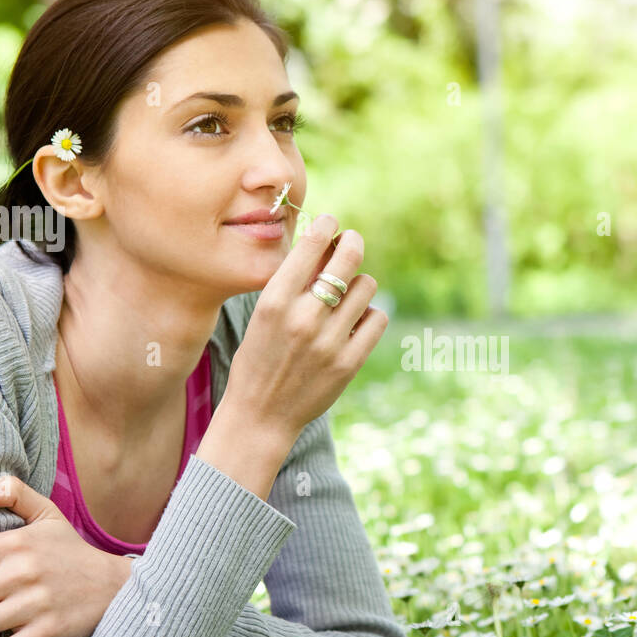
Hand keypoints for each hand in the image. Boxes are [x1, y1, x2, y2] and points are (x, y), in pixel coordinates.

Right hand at [222, 214, 387, 437]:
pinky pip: (377, 319)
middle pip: (347, 259)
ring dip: (360, 285)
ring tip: (348, 294)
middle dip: (352, 243)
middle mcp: (303, 318)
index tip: (331, 222)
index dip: (326, 225)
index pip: (311, 245)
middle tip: (351, 242)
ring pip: (366, 287)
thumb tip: (324, 244)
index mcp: (274, 301)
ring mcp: (329, 342)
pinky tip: (357, 320)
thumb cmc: (259, 358)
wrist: (260, 415)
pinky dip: (370, 315)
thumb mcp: (263, 315)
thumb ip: (291, 283)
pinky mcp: (349, 362)